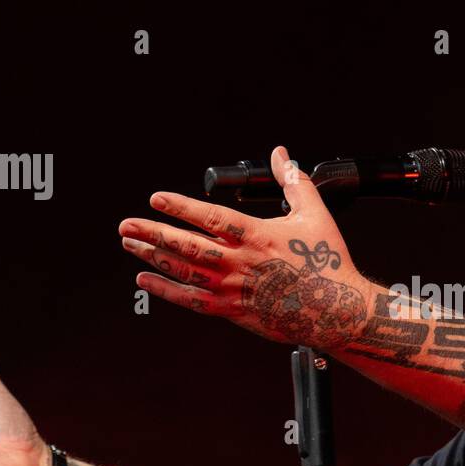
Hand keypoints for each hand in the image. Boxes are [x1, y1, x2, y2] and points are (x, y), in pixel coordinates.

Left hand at [118, 145, 373, 348]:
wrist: (337, 311)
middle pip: (187, 246)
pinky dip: (166, 291)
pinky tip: (145, 280)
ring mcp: (234, 287)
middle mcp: (240, 261)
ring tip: (130, 244)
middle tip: (127, 224)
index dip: (181, 207)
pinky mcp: (234, 311)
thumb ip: (293, 181)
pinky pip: (192, 300)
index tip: (157, 198)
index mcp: (258, 235)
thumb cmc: (328, 263)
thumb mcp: (314, 215)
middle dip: (153, 233)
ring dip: (153, 257)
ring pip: (184, 271)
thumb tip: (282, 154)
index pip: (211, 217)